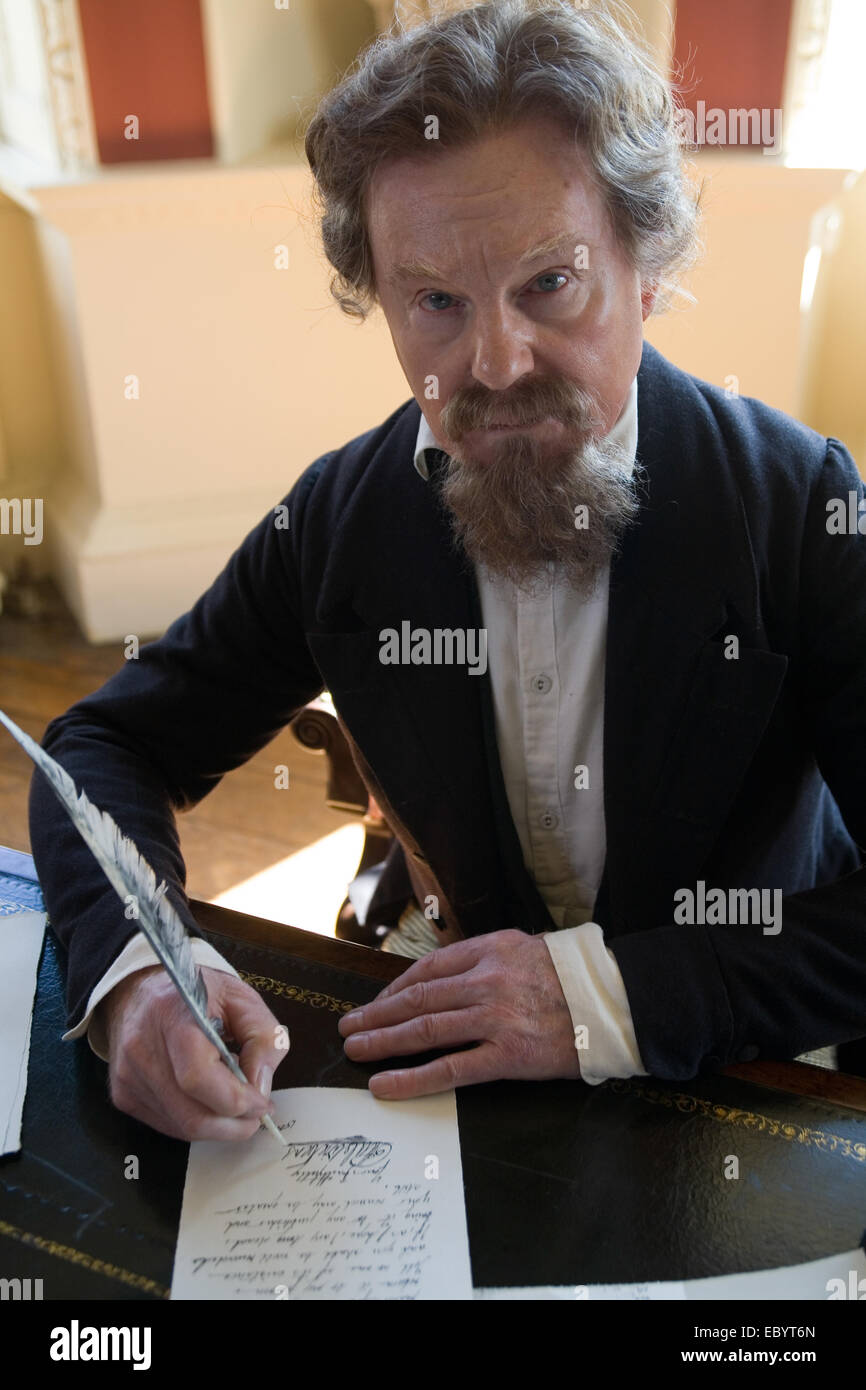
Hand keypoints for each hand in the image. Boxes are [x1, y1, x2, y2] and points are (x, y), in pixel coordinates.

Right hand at [97, 965, 288, 1139]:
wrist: (140, 990)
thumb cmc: (193, 994)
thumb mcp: (242, 998)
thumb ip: (264, 1037)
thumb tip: (260, 1086)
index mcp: (173, 1016)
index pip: (199, 1078)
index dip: (238, 1100)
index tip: (262, 1101)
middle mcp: (143, 1049)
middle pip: (192, 1115)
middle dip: (234, 1125)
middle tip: (257, 1113)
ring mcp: (128, 1076)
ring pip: (182, 1127)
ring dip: (218, 1127)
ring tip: (235, 1103)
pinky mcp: (123, 1094)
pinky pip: (168, 1125)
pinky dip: (196, 1122)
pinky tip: (208, 1101)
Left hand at [338, 929, 580, 1098]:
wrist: (615, 1002)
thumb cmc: (572, 977)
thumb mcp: (525, 949)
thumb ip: (485, 960)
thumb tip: (445, 979)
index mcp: (489, 950)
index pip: (428, 969)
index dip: (394, 989)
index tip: (377, 1002)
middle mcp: (486, 981)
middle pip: (417, 999)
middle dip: (376, 1015)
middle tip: (349, 1027)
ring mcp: (494, 1019)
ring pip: (423, 1031)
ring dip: (382, 1042)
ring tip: (356, 1051)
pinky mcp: (507, 1056)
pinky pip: (448, 1070)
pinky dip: (411, 1079)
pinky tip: (385, 1084)